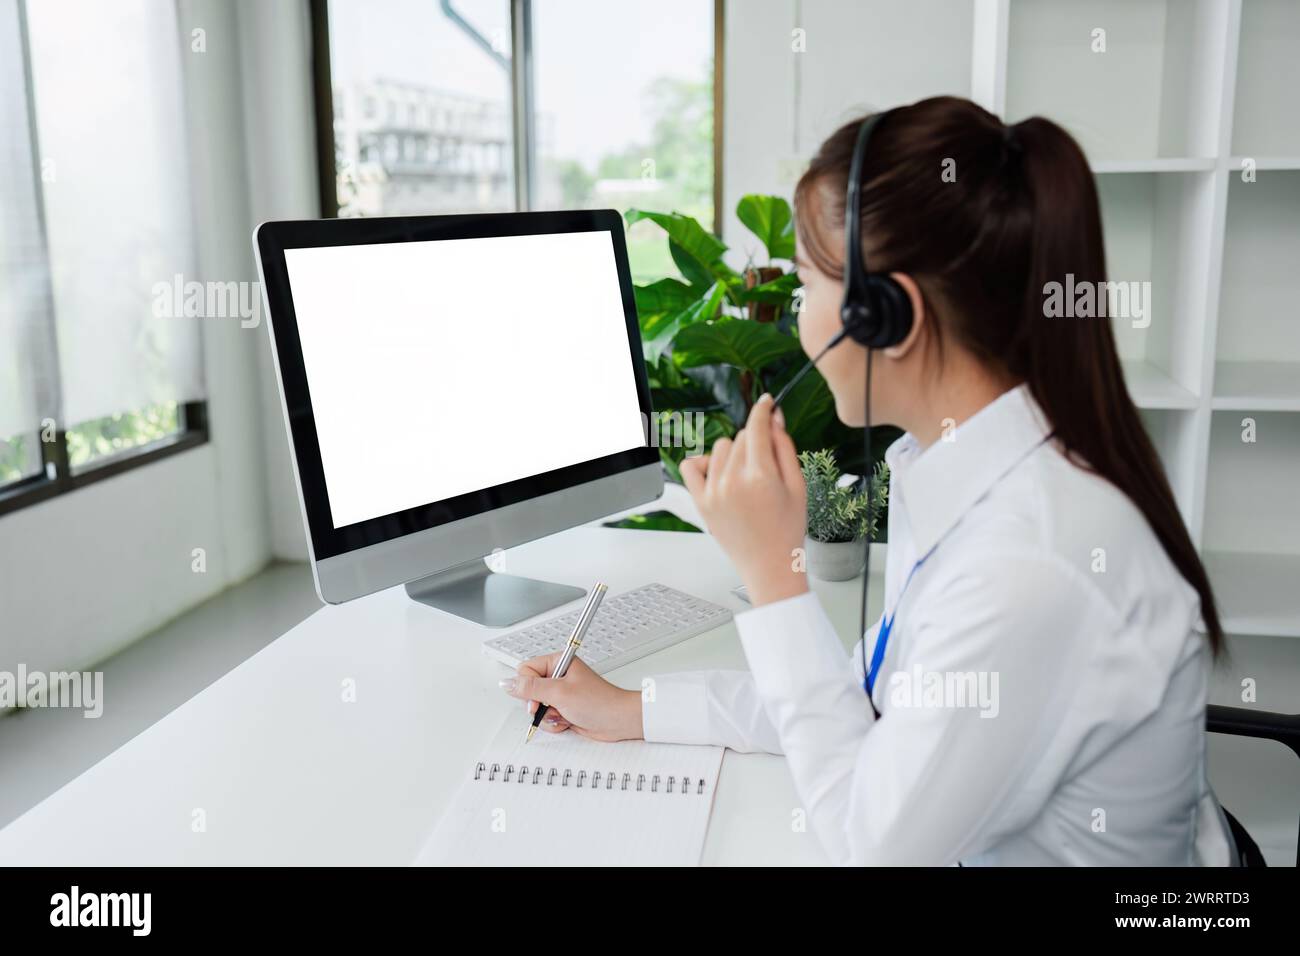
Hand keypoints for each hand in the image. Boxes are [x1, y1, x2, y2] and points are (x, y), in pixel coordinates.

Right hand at [500, 653, 642, 741]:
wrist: (618, 722)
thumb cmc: (599, 702)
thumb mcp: (560, 693)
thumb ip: (530, 688)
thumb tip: (507, 683)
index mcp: (557, 662)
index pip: (525, 670)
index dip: (527, 686)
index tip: (536, 698)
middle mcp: (557, 676)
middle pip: (528, 690)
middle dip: (537, 704)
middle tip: (551, 706)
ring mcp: (560, 694)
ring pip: (535, 706)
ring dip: (547, 715)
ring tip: (563, 714)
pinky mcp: (563, 708)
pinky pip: (545, 717)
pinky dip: (554, 723)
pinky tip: (567, 721)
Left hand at [679, 393, 808, 605]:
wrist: (769, 566)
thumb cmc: (787, 530)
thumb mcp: (798, 486)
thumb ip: (785, 448)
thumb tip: (774, 419)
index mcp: (761, 476)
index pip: (757, 427)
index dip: (763, 410)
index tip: (767, 403)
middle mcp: (733, 481)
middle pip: (740, 437)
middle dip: (755, 442)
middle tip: (767, 464)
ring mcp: (713, 492)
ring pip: (719, 448)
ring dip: (733, 453)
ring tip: (747, 475)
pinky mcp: (700, 503)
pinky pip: (691, 466)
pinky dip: (703, 463)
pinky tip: (717, 472)